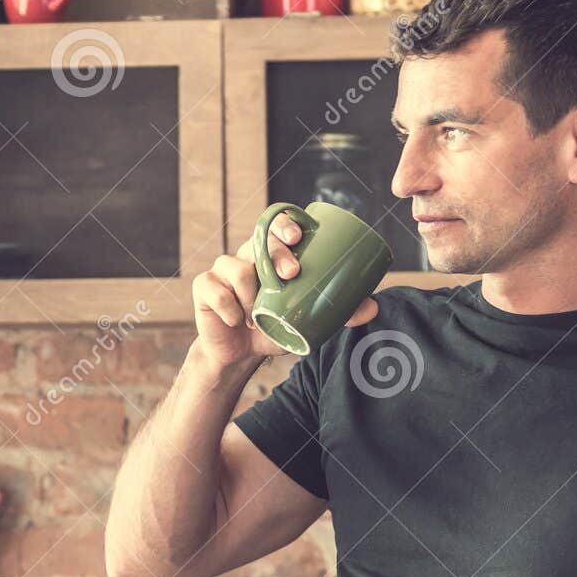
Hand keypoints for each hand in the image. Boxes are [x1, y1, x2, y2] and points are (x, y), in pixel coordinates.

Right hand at [191, 210, 378, 367]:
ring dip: (250, 293)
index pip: (275, 225)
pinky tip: (237, 320)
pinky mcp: (204, 288)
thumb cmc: (275, 329)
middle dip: (275, 253)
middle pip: (257, 239)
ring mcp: (223, 270)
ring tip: (256, 316)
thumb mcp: (308, 321)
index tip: (299, 235)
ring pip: (235, 268)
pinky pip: (215, 291)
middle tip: (291, 274)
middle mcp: (246, 256)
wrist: (240, 355)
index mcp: (271, 255)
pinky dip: (228, 308)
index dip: (284, 222)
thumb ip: (339, 312)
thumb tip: (372, 307)